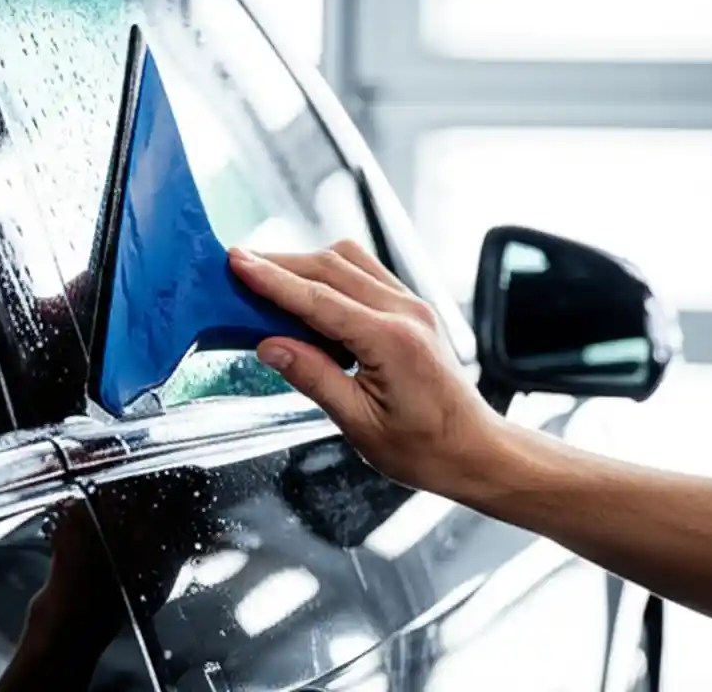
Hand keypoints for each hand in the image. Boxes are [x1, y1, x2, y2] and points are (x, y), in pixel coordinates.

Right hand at [228, 241, 505, 495]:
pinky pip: (366, 275)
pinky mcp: (413, 310)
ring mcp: (412, 306)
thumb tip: (269, 346)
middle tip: (239, 268)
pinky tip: (308, 295)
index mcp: (391, 340)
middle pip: (330, 267)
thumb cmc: (425, 448)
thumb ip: (313, 377)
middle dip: (281, 264)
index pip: (317, 299)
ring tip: (268, 280)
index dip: (272, 280)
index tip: (236, 264)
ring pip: (350, 261)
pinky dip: (331, 275)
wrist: (475, 450)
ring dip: (306, 264)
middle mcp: (405, 312)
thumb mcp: (359, 423)